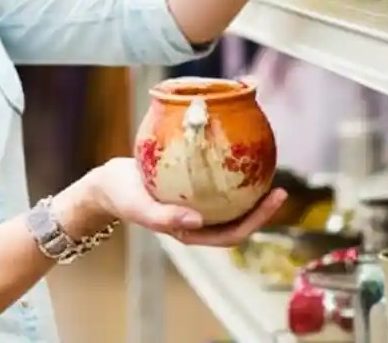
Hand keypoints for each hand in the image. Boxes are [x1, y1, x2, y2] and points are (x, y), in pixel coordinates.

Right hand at [63, 158, 286, 247]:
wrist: (106, 181)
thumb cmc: (122, 196)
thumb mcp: (140, 207)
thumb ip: (165, 218)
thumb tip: (197, 220)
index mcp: (190, 231)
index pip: (232, 234)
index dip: (257, 221)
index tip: (274, 199)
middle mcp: (197, 220)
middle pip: (237, 219)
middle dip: (261, 209)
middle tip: (281, 187)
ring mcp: (195, 204)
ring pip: (230, 201)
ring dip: (249, 191)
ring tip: (266, 171)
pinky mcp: (190, 187)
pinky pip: (216, 182)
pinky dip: (230, 172)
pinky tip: (237, 152)